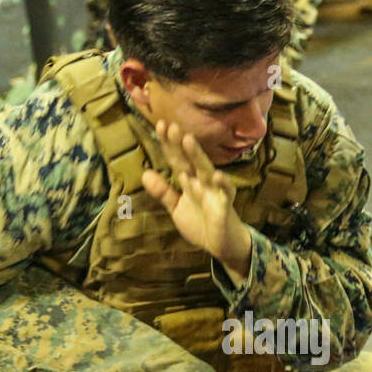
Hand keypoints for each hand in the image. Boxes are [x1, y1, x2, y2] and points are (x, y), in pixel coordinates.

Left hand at [141, 121, 251, 283]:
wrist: (222, 245)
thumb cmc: (201, 223)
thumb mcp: (177, 208)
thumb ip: (163, 192)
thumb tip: (145, 173)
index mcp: (189, 181)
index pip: (177, 160)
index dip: (168, 145)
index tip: (159, 126)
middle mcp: (202, 182)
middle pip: (189, 160)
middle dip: (180, 144)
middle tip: (170, 126)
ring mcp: (214, 192)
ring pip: (205, 170)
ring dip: (197, 156)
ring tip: (187, 140)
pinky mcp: (225, 205)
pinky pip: (225, 192)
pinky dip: (222, 183)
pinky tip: (216, 175)